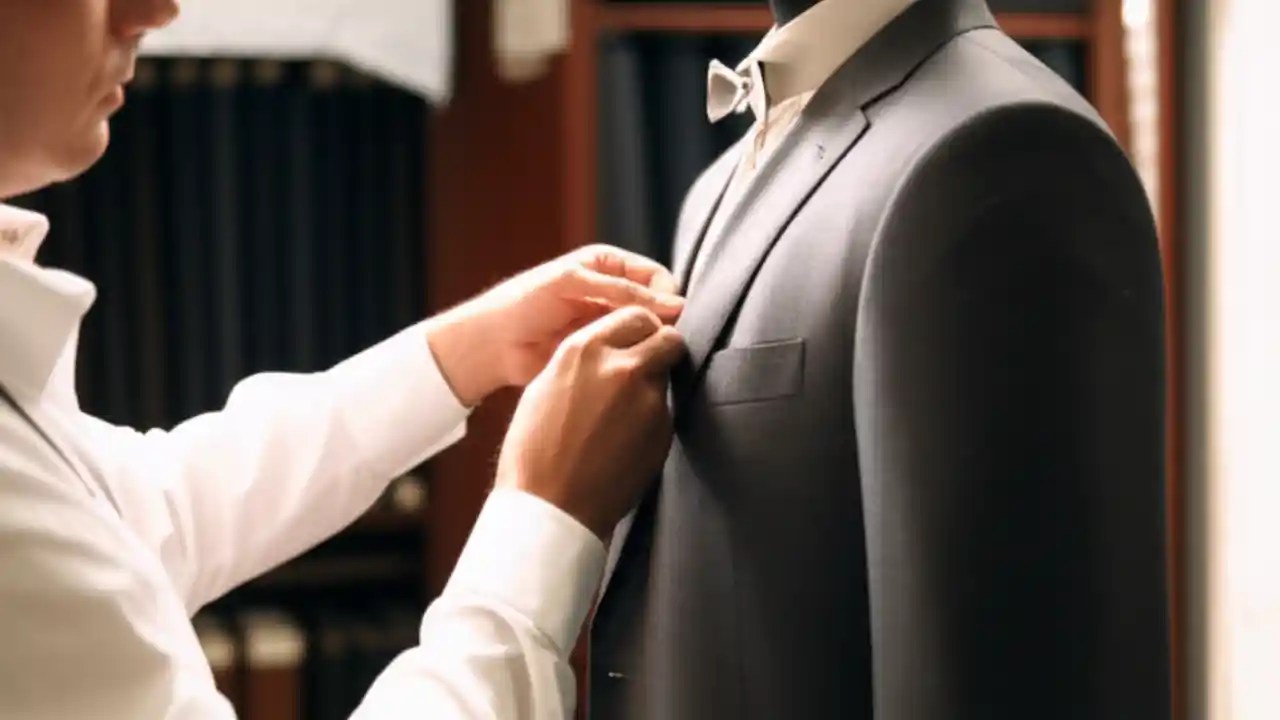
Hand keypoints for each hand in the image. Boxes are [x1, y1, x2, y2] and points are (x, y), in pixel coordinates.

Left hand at [427, 245, 683, 406]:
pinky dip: (636, 359)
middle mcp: (614, 292)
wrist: (494, 343)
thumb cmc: (525, 303)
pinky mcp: (604, 351)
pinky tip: (633, 368)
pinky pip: (631, 354)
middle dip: (661, 321)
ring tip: (643, 356)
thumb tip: (676, 305)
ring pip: (647, 332)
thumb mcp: (573, 283)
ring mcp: (610, 323)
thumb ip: (622, 292)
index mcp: (609, 265)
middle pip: (657, 305)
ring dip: (649, 343)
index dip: (667, 295)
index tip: (667, 318)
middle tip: (657, 341)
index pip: (657, 276)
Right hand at [496, 306, 685, 539]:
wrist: (551, 505)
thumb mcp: (546, 386)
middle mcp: (623, 367)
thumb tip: (607, 348)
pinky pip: (666, 412)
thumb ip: (583, 360)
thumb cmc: (535, 450)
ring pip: (668, 374)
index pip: (635, 315)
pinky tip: (627, 438)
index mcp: (585, 350)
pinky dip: (653, 418)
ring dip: (655, 383)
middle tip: (646, 366)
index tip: (637, 339)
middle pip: (668, 336)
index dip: (639, 328)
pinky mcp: (663, 431)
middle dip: (661, 347)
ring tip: (626, 411)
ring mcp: (649, 400)